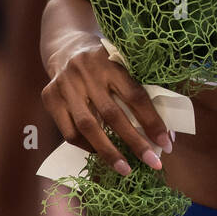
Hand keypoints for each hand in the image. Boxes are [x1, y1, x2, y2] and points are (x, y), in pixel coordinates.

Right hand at [40, 36, 171, 175]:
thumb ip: (140, 92)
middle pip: (112, 114)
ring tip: (125, 169)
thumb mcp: (123, 64)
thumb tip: (163, 134)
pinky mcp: (50, 97)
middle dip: (134, 142)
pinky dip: (86, 146)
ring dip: (108, 152)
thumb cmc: (104, 62)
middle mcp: (86, 72)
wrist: (66, 46)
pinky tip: (100, 153)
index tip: (166, 144)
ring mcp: (65, 85)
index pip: (135, 96)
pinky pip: (68, 131)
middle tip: (153, 163)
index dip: (152, 121)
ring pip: (88, 126)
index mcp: (111, 61)